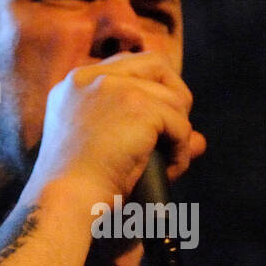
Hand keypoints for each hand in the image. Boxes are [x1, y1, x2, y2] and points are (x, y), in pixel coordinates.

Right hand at [31, 51, 205, 203]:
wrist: (66, 200)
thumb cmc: (78, 187)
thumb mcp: (107, 150)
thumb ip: (146, 133)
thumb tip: (199, 141)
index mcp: (74, 84)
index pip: (127, 65)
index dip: (151, 88)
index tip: (158, 120)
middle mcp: (91, 78)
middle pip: (157, 66)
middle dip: (176, 98)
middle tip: (176, 135)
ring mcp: (115, 87)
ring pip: (174, 99)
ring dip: (179, 134)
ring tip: (167, 166)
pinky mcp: (137, 106)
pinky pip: (180, 125)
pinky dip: (181, 152)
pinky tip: (169, 172)